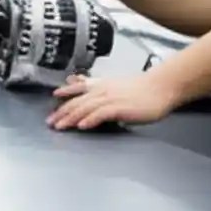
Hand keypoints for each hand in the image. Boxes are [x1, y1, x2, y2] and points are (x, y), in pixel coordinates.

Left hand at [46, 73, 178, 130]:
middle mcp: (102, 90)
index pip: (77, 89)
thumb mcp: (117, 84)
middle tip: (50, 122)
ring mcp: (110, 98)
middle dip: (62, 112)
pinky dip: (90, 120)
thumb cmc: (141, 89)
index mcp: (101, 85)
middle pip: (77, 102)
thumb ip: (102, 87)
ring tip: (60, 126)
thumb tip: (88, 88)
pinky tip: (82, 126)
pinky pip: (101, 114)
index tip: (52, 102)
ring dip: (71, 118)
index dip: (64, 95)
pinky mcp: (120, 108)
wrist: (160, 87)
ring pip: (85, 108)